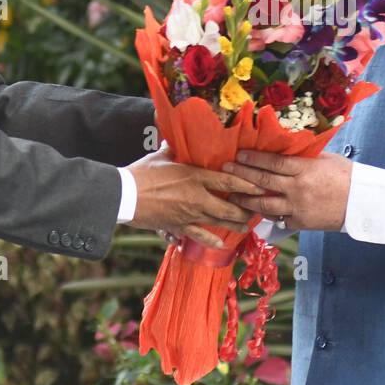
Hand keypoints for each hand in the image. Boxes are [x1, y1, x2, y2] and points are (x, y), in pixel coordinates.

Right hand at [126, 145, 264, 248]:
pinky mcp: (178, 225)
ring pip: (218, 222)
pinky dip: (210, 240)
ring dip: (234, 225)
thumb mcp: (161, 156)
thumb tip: (174, 140)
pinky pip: (199, 235)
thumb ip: (173, 149)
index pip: (228, 181)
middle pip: (228, 207)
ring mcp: (189, 213)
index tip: (260, 187)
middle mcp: (197, 196)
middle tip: (256, 211)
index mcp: (195, 176)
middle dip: (244, 210)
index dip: (246, 185)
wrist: (125, 195)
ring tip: (246, 227)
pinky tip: (221, 244)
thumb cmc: (142, 173)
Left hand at [221, 151, 352, 231]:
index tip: (239, 154)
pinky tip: (253, 210)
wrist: (362, 203)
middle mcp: (298, 189)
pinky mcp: (300, 223)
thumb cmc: (346, 176)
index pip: (272, 163)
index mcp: (305, 169)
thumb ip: (304, 157)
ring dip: (244, 200)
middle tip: (225, 170)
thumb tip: (284, 149)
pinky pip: (277, 218)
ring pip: (264, 204)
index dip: (253, 159)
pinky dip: (264, 214)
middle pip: (263, 181)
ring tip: (231, 195)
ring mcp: (297, 208)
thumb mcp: (326, 159)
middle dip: (241, 175)